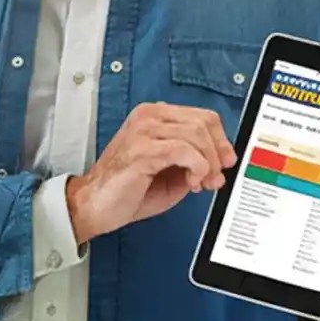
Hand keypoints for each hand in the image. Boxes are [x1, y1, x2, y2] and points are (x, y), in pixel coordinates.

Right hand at [65, 102, 236, 243]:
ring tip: (201, 183)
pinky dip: (197, 167)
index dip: (221, 139)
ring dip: (208, 163)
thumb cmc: (127, 189)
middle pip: (204, 122)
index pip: (202, 116)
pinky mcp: (142, 149)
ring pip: (197, 134)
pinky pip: (184, 150)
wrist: (92, 205)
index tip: (227, 161)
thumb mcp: (169, 169)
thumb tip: (221, 161)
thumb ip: (192, 158)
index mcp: (154, 115)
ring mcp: (144, 130)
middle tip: (217, 177)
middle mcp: (149, 116)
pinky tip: (191, 182)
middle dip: (218, 152)